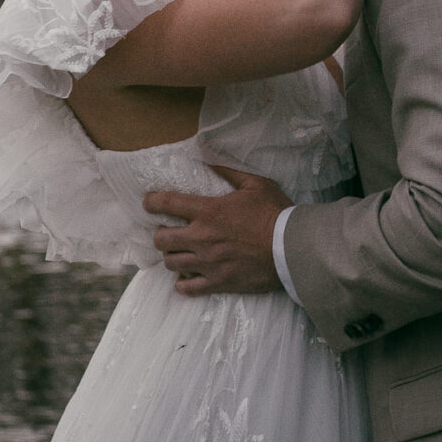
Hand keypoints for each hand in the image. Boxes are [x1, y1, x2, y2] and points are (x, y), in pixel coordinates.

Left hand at [145, 167, 292, 295]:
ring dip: (172, 256)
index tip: (149, 202)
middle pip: (161, 239)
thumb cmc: (276, 213)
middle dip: (160, 234)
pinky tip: (187, 277)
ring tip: (180, 252)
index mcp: (208, 212)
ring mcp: (208, 263)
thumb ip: (229, 170)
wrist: (292, 249)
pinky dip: (183, 283)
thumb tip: (208, 153)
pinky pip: (188, 287)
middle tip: (169, 231)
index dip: (151, 201)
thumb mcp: (256, 184)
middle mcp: (202, 238)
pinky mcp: (218, 282)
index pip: (167, 203)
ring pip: (171, 263)